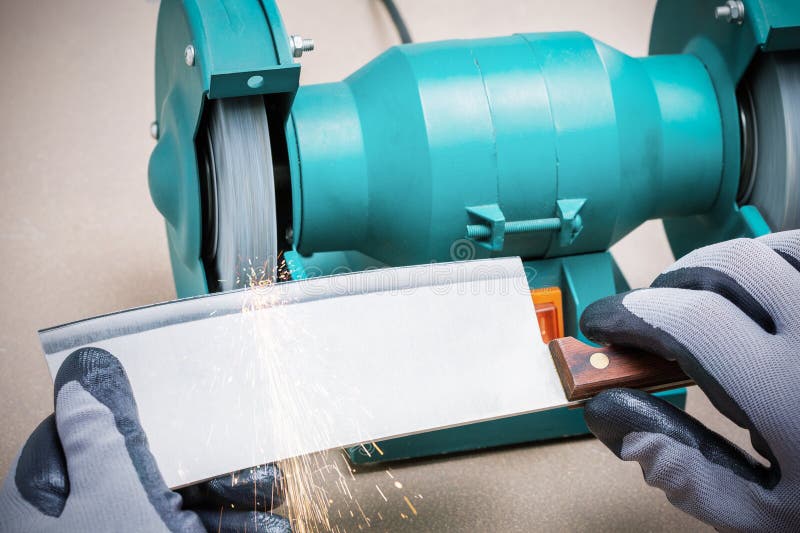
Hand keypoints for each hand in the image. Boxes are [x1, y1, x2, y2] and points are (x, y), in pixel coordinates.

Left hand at [0, 347, 290, 531]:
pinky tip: (269, 527)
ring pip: (187, 498)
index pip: (94, 428)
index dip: (142, 408)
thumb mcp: (108, 498)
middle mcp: (92, 514)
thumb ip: (99, 434)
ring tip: (268, 496)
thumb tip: (82, 373)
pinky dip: (239, 526)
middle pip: (154, 462)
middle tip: (244, 458)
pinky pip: (205, 528)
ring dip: (235, 496)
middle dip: (207, 460)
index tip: (185, 392)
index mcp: (54, 494)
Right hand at [579, 231, 799, 530]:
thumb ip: (685, 469)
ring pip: (772, 246)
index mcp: (790, 395)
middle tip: (653, 319)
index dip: (625, 314)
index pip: (680, 321)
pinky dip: (779, 259)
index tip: (602, 324)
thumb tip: (613, 420)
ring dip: (723, 269)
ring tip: (710, 303)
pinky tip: (772, 290)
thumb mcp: (769, 517)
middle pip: (721, 267)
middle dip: (668, 287)